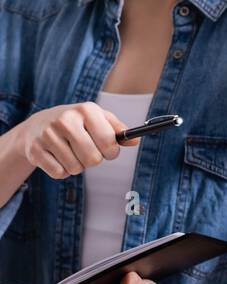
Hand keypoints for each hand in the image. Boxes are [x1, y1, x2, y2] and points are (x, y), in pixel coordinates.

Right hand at [19, 102, 136, 179]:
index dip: (112, 152)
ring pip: (75, 168)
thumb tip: (135, 140)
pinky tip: (58, 158)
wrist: (37, 126)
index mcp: (86, 110)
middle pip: (93, 159)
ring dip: (77, 166)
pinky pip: (59, 173)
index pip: (108, 141)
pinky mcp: (35, 150)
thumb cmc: (75, 123)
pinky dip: (62, 171)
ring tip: (71, 153)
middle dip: (94, 160)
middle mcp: (66, 120)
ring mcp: (48, 135)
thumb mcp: (96, 118)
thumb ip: (117, 129)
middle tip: (88, 152)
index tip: (108, 150)